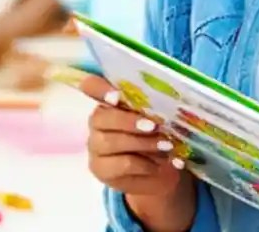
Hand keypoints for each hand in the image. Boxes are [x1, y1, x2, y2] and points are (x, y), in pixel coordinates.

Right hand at [79, 75, 184, 197]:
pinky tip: (159, 164)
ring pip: (111, 141)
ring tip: (165, 146)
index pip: (92, 87)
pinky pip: (122, 164)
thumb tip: (158, 106)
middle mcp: (97, 121)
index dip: (100, 89)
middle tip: (154, 126)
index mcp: (109, 101)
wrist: (157, 172)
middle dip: (129, 121)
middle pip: (100, 118)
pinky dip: (145, 164)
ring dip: (141, 143)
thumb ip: (150, 109)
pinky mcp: (100, 169)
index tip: (116, 95)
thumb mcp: (156, 119)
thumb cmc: (156, 137)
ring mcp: (95, 146)